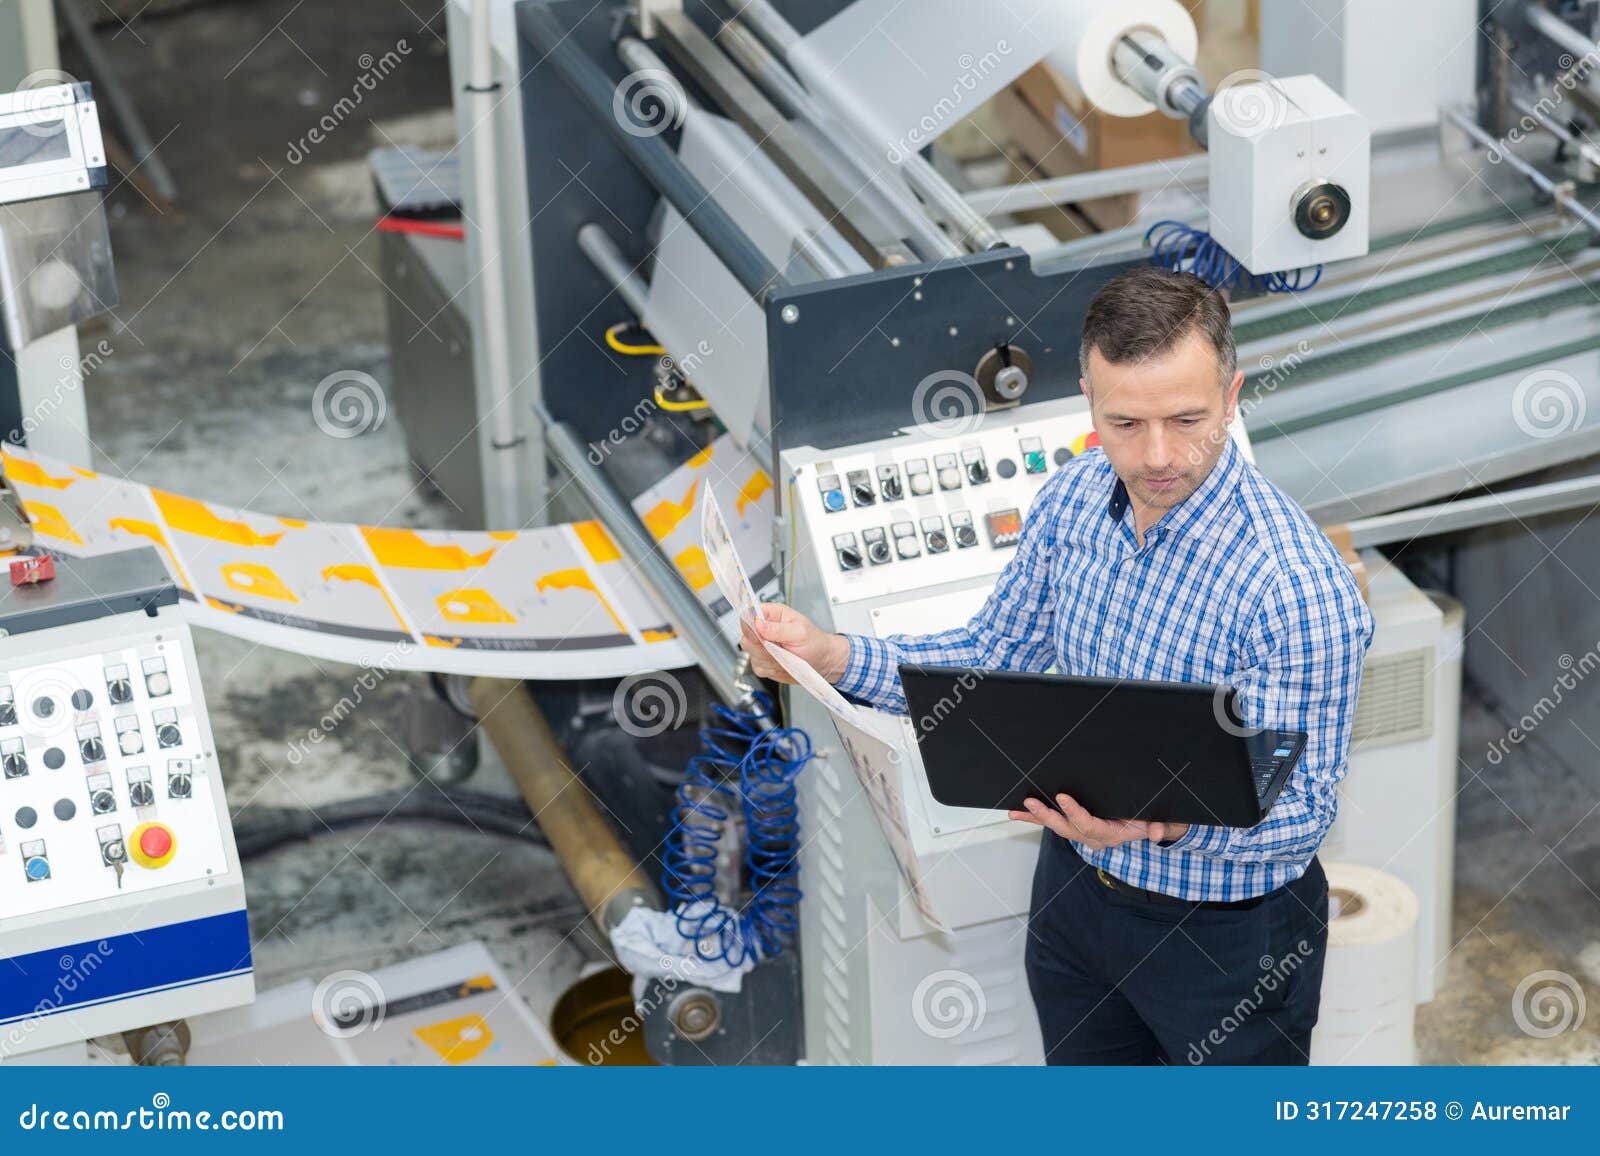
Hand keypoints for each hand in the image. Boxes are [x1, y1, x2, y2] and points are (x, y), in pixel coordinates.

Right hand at [739, 602, 850, 684]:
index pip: (748, 614)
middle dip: (762, 647)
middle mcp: (763, 629)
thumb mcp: (800, 632)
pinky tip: (783, 664)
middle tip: (780, 648)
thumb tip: (758, 624)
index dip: (750, 625)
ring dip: (769, 660)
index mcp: (771, 614)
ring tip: (786, 656)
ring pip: (751, 655)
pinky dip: (771, 669)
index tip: (760, 635)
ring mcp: (760, 647)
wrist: (821, 661)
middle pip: (746, 637)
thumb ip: (778, 628)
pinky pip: (758, 668)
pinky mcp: (762, 662)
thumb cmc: (814, 642)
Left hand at [1008, 792, 1187, 849]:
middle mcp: (1094, 837)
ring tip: (1016, 810)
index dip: (1075, 813)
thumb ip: (1161, 826)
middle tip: (1031, 802)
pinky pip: (1055, 824)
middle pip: (1067, 829)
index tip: (1062, 798)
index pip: (1090, 826)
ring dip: (1036, 818)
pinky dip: (1037, 819)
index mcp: (1111, 835)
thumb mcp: (1161, 822)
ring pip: (1057, 827)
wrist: (1150, 829)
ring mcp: (1084, 833)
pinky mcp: (1077, 827)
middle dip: (1047, 816)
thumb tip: (1156, 833)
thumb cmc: (1152, 820)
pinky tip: (1019, 813)